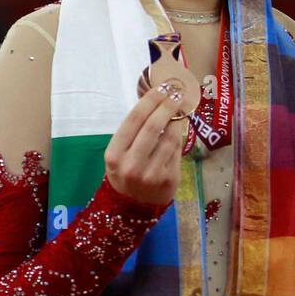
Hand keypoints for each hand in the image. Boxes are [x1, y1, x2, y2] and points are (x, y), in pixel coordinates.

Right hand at [103, 88, 185, 206]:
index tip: (161, 88)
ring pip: (169, 138)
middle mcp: (131, 164)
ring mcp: (152, 173)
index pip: (133, 120)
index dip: (149, 101)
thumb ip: (133, 132)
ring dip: (177, 119)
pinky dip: (179, 136)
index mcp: (114, 154)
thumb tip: (154, 100)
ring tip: (179, 108)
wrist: (132, 207)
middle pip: (153, 126)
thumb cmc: (125, 173)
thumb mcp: (119, 154)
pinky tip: (179, 127)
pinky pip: (177, 151)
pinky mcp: (169, 179)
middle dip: (167, 106)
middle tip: (176, 93)